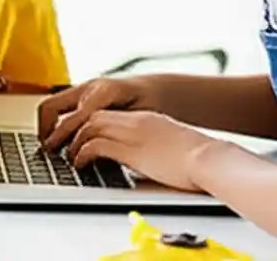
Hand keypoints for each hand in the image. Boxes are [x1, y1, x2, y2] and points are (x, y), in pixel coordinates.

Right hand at [37, 77, 154, 150]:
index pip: (75, 117)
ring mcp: (84, 89)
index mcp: (106, 91)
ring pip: (52, 105)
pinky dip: (55, 124)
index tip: (66, 157)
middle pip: (52, 106)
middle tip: (48, 152)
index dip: (66, 138)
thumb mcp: (143, 120)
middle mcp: (90, 87)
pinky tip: (62, 141)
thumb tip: (98, 148)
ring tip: (52, 150)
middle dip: (46, 130)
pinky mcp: (82, 95)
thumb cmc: (156, 106)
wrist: (161, 91)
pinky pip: (60, 107)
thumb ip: (119, 131)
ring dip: (48, 127)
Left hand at [67, 110, 218, 192]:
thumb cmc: (199, 159)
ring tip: (68, 156)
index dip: (90, 124)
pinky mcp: (130, 150)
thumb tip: (143, 163)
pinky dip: (82, 154)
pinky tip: (80, 164)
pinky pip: (95, 146)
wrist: (212, 159)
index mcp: (147, 118)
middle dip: (75, 129)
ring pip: (88, 127)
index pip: (108, 113)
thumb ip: (153, 147)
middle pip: (93, 116)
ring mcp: (132, 133)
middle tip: (64, 143)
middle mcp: (136, 121)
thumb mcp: (171, 146)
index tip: (80, 135)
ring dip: (74, 141)